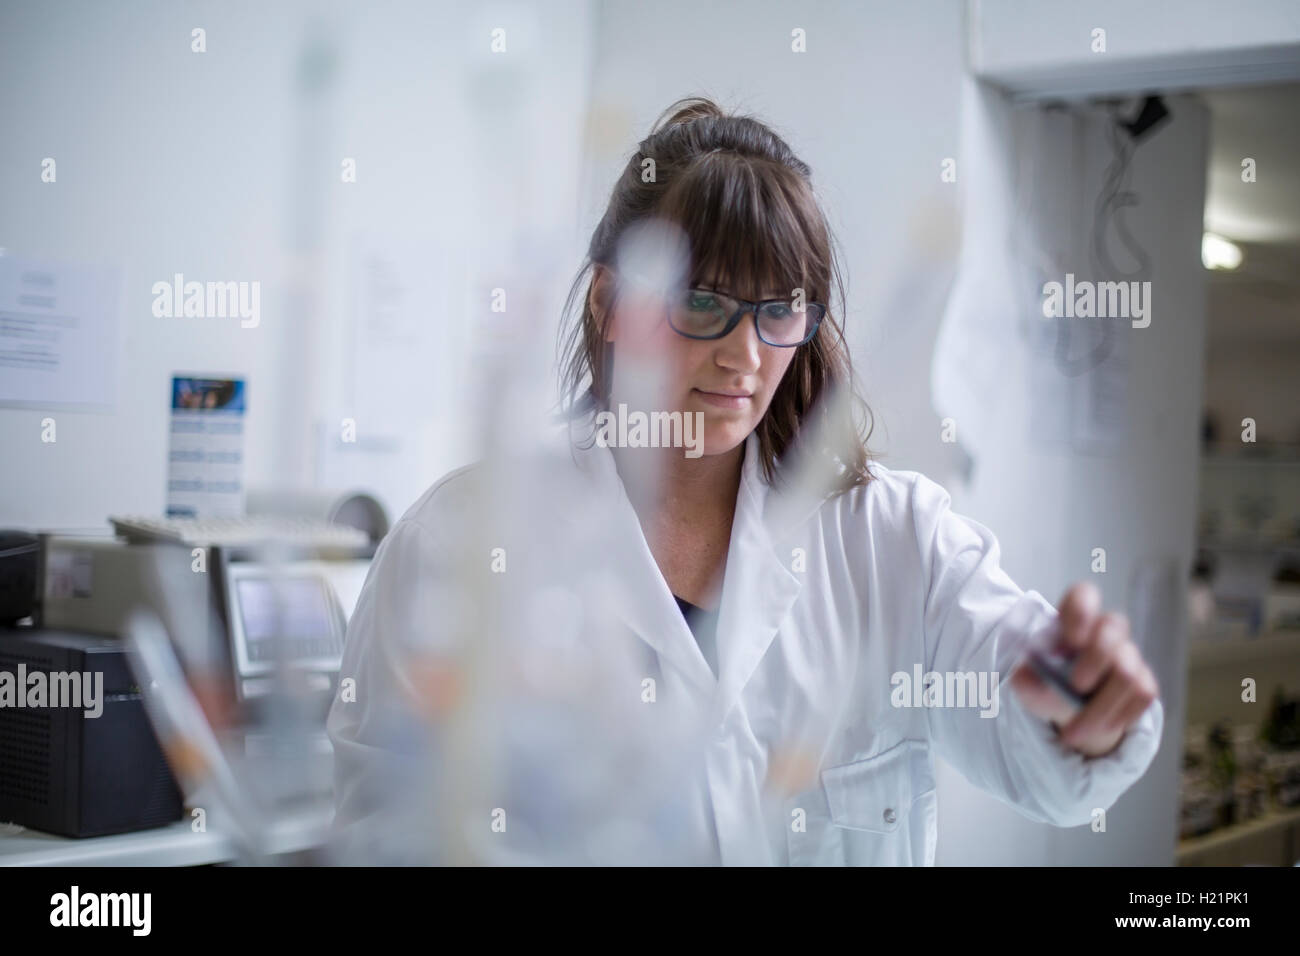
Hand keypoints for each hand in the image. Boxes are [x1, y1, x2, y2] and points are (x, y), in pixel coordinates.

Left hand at [1009, 581, 1159, 757]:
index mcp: (1073, 620)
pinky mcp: (1144, 682)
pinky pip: (1143, 695)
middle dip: (1095, 659)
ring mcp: (1129, 655)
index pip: (1084, 595)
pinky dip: (1118, 717)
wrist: (1070, 709)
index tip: (1070, 640)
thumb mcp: (1029, 683)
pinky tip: (1097, 730)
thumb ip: (1026, 679)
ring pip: (1128, 673)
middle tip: (1075, 685)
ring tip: (1073, 731)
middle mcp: (1105, 631)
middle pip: (1114, 627)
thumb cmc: (1048, 683)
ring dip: (1100, 708)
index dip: (1081, 611)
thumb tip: (1024, 679)